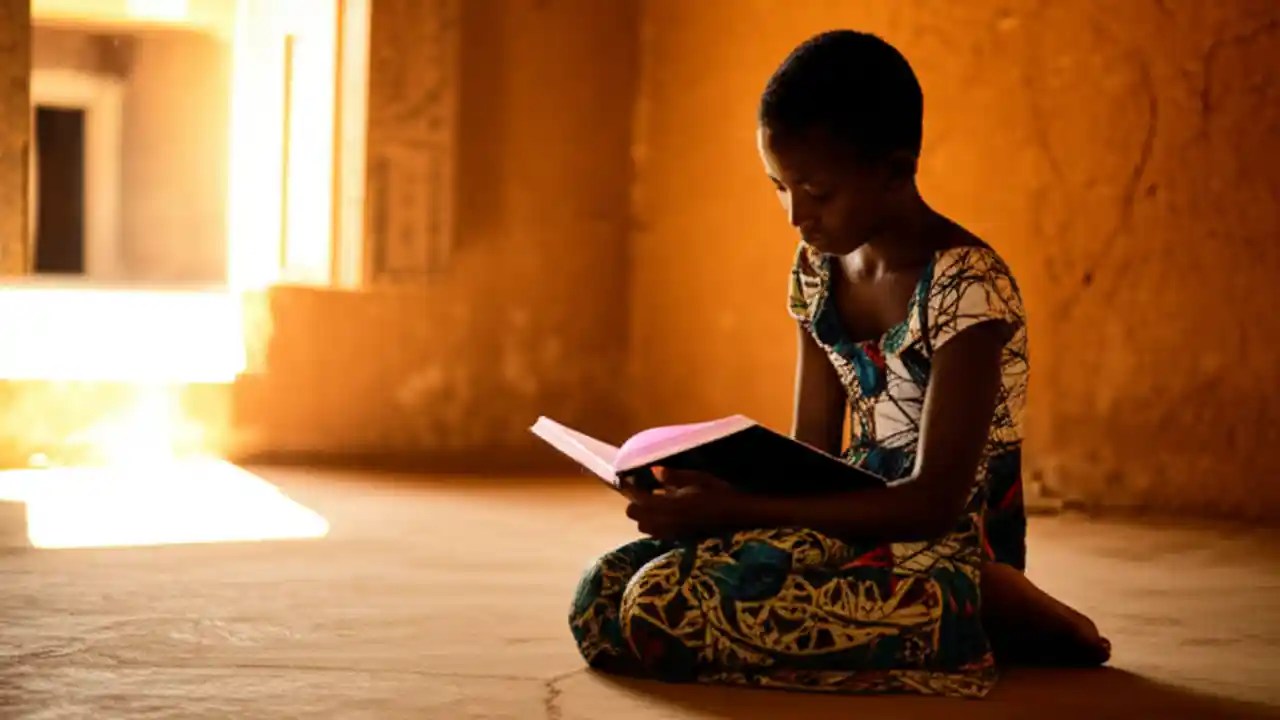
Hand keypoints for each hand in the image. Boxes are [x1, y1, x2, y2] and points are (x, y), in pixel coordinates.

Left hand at [624, 467, 755, 539]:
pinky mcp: (678, 538)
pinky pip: (656, 532)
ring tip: (655, 502)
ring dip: (644, 514)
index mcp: (670, 503)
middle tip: (644, 490)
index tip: (628, 478)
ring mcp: (671, 531)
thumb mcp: (699, 479)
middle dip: (635, 502)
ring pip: (643, 526)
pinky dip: (654, 523)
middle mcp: (666, 520)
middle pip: (634, 515)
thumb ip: (674, 477)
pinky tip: (667, 513)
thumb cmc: (720, 493)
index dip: (629, 487)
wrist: (739, 517)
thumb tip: (654, 471)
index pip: (638, 498)